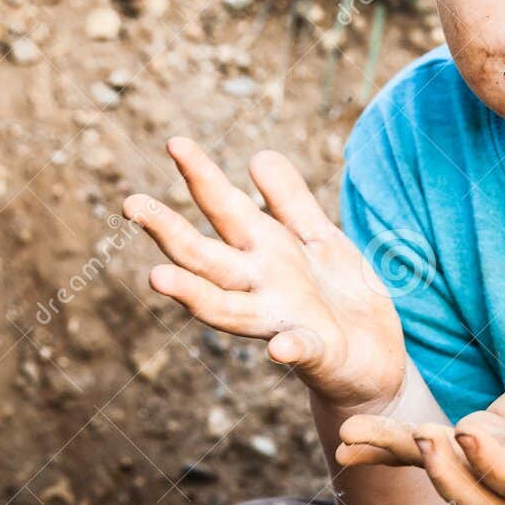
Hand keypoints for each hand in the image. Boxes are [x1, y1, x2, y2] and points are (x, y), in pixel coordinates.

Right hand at [124, 136, 407, 413]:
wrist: (374, 362)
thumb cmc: (340, 299)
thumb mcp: (319, 239)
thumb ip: (290, 203)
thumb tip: (256, 156)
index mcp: (264, 253)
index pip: (224, 210)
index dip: (202, 176)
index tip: (174, 141)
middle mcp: (261, 287)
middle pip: (205, 258)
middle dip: (168, 232)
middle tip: (130, 203)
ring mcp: (284, 321)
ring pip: (227, 310)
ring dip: (192, 295)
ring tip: (157, 276)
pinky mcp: (318, 354)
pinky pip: (301, 351)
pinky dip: (289, 348)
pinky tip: (278, 348)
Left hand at [336, 337, 504, 504]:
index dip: (492, 465)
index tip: (467, 430)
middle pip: (476, 498)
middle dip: (443, 473)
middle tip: (419, 436)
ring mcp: (497, 457)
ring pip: (442, 475)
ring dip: (395, 457)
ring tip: (347, 437)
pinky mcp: (479, 436)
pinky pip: (429, 449)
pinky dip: (387, 446)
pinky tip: (347, 439)